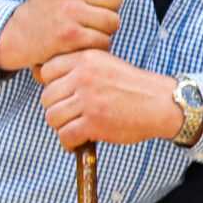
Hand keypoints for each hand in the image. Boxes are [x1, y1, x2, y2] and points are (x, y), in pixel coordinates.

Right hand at [0, 0, 128, 75]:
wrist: (18, 35)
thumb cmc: (50, 7)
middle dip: (108, 9)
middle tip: (89, 16)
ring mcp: (69, 11)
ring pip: (113, 21)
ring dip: (104, 30)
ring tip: (85, 28)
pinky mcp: (70, 35)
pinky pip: (104, 40)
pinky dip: (96, 45)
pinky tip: (81, 42)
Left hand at [36, 49, 181, 149]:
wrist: (163, 103)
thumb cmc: (134, 87)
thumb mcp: (106, 65)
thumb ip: (78, 67)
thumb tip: (39, 75)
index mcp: (86, 59)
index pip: (46, 71)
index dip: (52, 86)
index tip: (66, 96)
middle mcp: (84, 76)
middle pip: (47, 97)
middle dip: (57, 109)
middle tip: (72, 117)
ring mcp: (88, 99)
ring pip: (53, 117)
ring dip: (62, 127)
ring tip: (76, 130)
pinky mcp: (93, 122)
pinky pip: (65, 136)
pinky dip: (69, 143)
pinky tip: (79, 142)